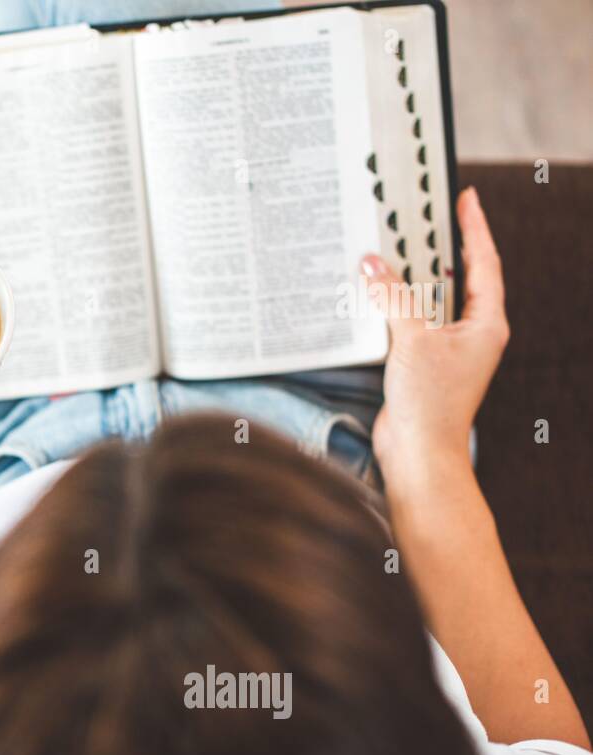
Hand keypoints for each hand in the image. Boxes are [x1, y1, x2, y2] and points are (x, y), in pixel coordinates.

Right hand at [364, 187, 508, 482]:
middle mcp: (472, 333)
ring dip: (412, 277)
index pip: (483, 263)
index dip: (474, 228)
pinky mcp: (423, 363)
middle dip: (441, 248)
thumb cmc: (430, 404)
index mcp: (486, 323)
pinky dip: (395, 305)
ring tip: (395, 248)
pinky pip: (410, 322)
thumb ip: (392, 298)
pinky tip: (376, 294)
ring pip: (431, 300)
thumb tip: (371, 264)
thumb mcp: (411, 340)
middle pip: (458, 278)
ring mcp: (448, 349)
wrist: (418, 453)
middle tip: (426, 216)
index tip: (466, 199)